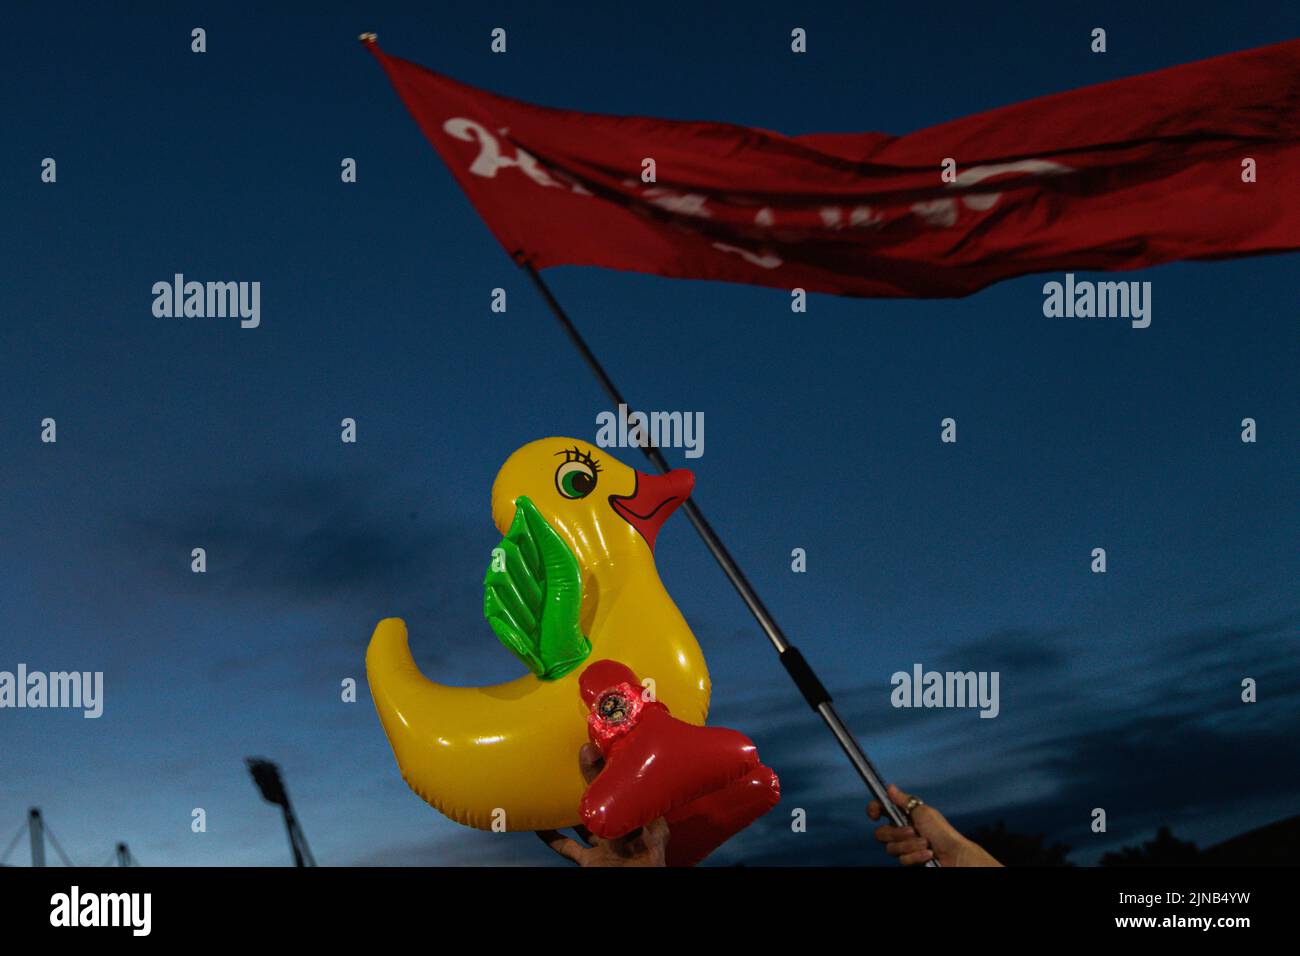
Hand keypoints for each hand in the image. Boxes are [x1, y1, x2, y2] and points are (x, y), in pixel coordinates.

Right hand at [537, 744, 668, 866]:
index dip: (623, 772)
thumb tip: (587, 749)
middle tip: (576, 767)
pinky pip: (569, 848)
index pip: (635, 788)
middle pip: (607, 805)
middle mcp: (628, 831)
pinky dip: (553, 838)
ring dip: (570, 812)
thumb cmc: (640, 851)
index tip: (608, 753)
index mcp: (646, 816)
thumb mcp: (622, 812)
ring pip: (587, 826)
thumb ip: (603, 783)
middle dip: (593, 789)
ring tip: (555, 792)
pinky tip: (539, 826)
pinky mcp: (592, 862)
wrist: (631, 883)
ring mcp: (609, 847)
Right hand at [868, 784, 1001, 866]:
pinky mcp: (910, 861)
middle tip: (913, 831)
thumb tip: (890, 788)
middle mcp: (902, 831)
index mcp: (904, 816)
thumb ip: (903, 801)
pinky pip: (902, 860)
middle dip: (897, 833)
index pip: (881, 810)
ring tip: (926, 843)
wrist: (954, 855)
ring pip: (891, 848)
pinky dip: (916, 856)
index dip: (873, 810)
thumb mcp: (923, 812)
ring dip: (910, 846)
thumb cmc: (942, 832)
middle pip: (881, 833)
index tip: (874, 814)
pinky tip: (928, 854)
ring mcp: (905, 848)